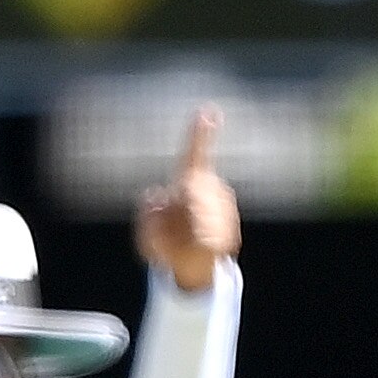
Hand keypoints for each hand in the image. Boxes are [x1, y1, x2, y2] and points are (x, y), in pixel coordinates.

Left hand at [135, 107, 240, 292]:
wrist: (192, 267)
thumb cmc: (166, 247)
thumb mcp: (146, 236)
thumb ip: (146, 218)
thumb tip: (153, 194)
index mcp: (189, 184)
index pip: (194, 155)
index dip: (201, 133)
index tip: (208, 110)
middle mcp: (210, 189)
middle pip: (196, 195)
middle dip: (184, 215)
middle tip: (178, 232)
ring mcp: (223, 207)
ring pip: (206, 220)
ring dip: (193, 236)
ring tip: (187, 244)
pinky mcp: (232, 226)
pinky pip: (217, 237)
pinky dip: (205, 247)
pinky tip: (201, 249)